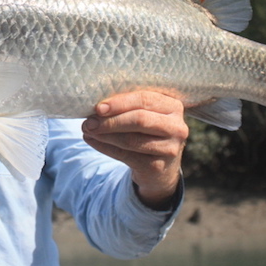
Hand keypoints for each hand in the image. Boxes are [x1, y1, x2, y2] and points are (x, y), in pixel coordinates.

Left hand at [82, 90, 187, 209]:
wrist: (159, 165)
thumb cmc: (146, 130)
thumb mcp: (143, 113)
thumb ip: (125, 106)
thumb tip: (96, 107)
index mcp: (173, 106)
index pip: (145, 99)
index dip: (119, 103)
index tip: (98, 107)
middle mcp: (177, 126)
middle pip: (139, 120)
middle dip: (111, 121)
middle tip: (89, 122)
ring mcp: (170, 148)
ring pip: (131, 140)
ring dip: (105, 135)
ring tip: (88, 130)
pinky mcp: (158, 166)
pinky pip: (126, 156)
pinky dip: (105, 147)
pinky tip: (93, 141)